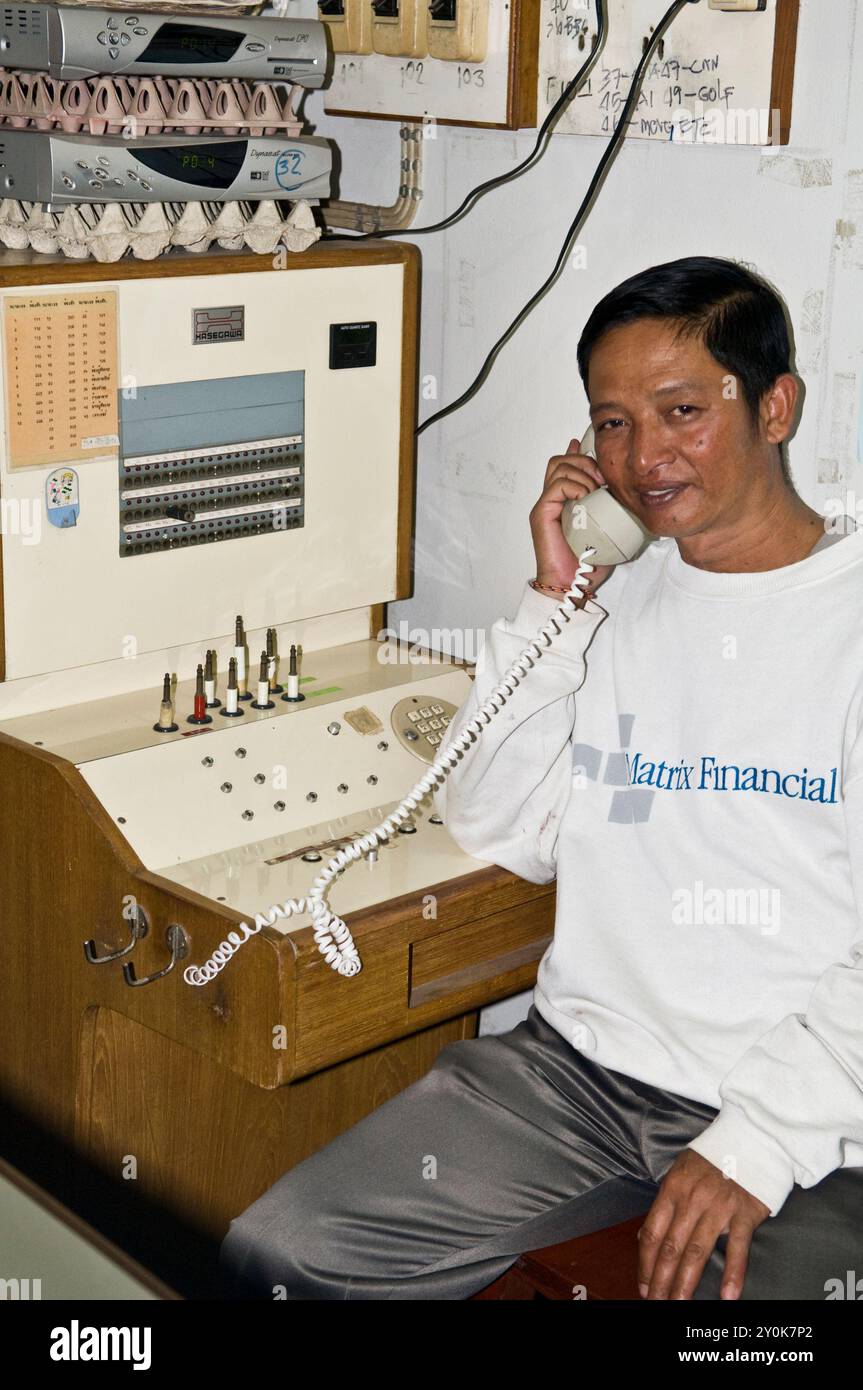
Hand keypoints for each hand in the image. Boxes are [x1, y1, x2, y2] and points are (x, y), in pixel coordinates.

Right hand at [529, 438, 615, 598]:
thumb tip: (628, 498)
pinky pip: (557, 485)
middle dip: (584, 460)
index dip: (576, 452)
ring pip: (558, 466)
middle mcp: (552, 500)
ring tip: (595, 489)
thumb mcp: (607, 530)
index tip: (586, 444)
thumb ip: (612, 512)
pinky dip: (574, 485)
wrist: (572, 584)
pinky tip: (586, 497)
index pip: (565, 467)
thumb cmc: (588, 563)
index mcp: (565, 502)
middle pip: (560, 460)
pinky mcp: (541, 513)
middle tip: (602, 477)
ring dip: (581, 471)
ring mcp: (546, 505)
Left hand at [637, 1149, 770, 1299]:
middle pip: (671, 1248)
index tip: (644, 1285)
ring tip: (679, 1304)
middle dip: (661, 1280)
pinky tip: (727, 1295)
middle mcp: (692, 1200)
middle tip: (656, 1303)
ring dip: (686, 1282)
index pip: (652, 1232)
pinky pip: (737, 1248)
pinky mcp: (745, 1213)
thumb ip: (665, 1203)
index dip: (646, 1263)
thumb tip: (644, 1236)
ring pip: (697, 1252)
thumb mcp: (681, 1170)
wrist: (752, 1138)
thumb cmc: (713, 1156)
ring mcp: (719, 1208)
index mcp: (673, 1188)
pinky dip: (732, 1273)